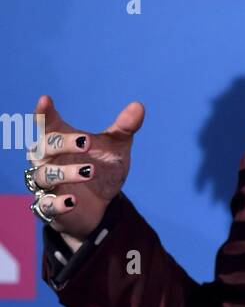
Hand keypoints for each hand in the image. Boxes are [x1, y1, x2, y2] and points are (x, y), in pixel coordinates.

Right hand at [27, 93, 144, 239]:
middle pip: (44, 146)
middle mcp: (47, 160)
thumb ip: (124, 128)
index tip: (45, 99)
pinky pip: (45, 205)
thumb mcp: (115, 149)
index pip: (46, 123)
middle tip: (87, 141)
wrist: (101, 207)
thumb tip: (138, 106)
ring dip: (66, 173)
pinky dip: (57, 203)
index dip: (44, 112)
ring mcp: (47, 184)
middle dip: (63, 143)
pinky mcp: (49, 207)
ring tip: (90, 171)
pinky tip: (73, 201)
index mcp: (59, 140)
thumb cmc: (102, 170)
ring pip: (44, 175)